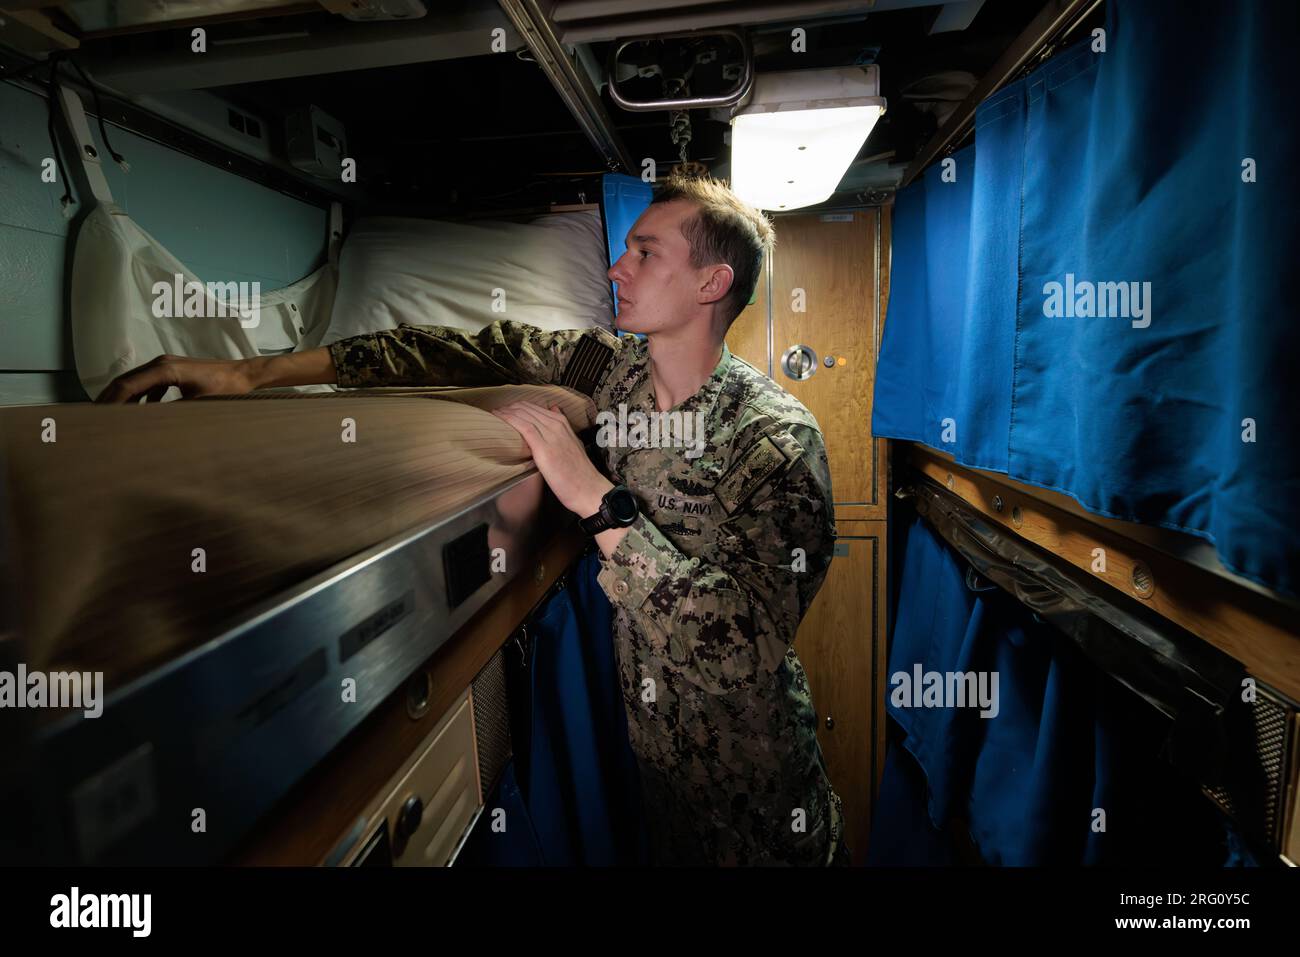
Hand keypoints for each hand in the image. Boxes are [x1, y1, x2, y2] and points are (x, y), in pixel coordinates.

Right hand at [96, 354, 256, 403]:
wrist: (243, 375)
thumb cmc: (225, 389)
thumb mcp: (197, 404)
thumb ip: (170, 411)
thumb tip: (147, 424)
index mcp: (164, 369)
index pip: (128, 385)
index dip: (111, 401)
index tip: (99, 416)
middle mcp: (161, 363)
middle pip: (126, 381)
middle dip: (109, 399)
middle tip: (95, 417)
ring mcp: (166, 366)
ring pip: (135, 382)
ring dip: (124, 399)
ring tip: (112, 417)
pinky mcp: (173, 372)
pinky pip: (149, 384)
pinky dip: (140, 397)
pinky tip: (140, 413)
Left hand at [491, 401, 612, 516]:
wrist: (588, 489)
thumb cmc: (579, 473)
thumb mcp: (572, 445)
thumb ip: (562, 430)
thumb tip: (553, 410)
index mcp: (563, 424)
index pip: (535, 408)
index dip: (517, 407)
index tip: (505, 411)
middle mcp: (557, 425)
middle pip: (527, 409)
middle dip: (508, 408)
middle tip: (495, 413)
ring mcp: (551, 435)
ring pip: (524, 415)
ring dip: (505, 412)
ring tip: (493, 416)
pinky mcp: (544, 448)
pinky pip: (524, 427)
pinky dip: (509, 420)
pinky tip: (499, 421)